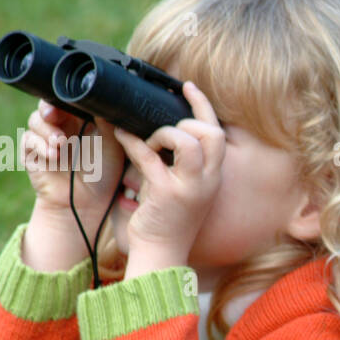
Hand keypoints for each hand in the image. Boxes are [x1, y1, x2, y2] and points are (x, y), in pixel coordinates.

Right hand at [24, 101, 124, 223]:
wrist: (89, 203)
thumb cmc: (103, 174)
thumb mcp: (112, 145)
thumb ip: (107, 122)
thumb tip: (102, 99)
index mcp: (79, 119)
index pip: (66, 99)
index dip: (65, 97)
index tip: (69, 99)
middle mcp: (60, 126)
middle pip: (47, 104)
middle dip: (49, 107)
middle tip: (53, 114)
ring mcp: (44, 139)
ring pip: (36, 120)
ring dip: (47, 130)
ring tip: (60, 143)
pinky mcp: (32, 153)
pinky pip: (28, 140)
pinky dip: (40, 145)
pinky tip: (53, 155)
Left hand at [113, 81, 223, 257]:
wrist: (161, 253)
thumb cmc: (168, 219)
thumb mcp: (183, 186)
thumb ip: (180, 161)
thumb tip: (160, 130)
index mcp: (213, 176)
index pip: (218, 133)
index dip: (203, 105)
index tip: (187, 86)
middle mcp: (207, 180)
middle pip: (211, 133)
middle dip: (186, 120)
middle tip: (163, 127)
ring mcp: (189, 187)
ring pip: (186, 141)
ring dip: (163, 133)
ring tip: (148, 141)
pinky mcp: (166, 193)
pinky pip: (149, 156)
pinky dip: (133, 141)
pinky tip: (121, 135)